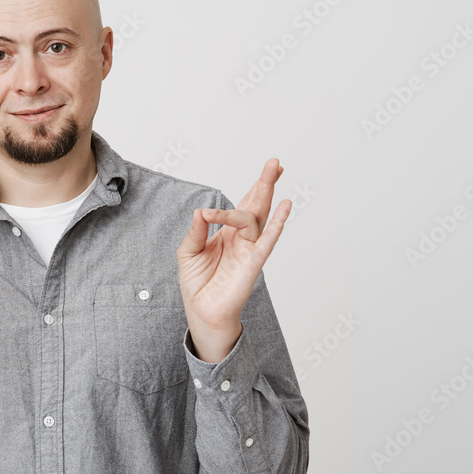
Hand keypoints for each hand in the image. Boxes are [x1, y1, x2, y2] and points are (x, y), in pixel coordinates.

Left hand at [176, 159, 290, 361]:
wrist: (202, 311)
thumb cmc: (198, 283)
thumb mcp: (188, 252)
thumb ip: (195, 231)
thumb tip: (200, 211)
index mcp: (228, 234)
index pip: (243, 206)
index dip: (252, 189)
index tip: (248, 183)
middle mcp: (242, 238)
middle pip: (257, 205)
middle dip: (265, 183)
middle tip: (275, 162)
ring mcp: (249, 249)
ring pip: (257, 218)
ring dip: (263, 194)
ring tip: (273, 172)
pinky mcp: (253, 263)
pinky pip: (267, 241)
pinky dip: (276, 225)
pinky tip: (285, 208)